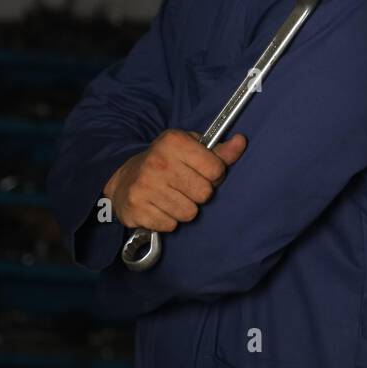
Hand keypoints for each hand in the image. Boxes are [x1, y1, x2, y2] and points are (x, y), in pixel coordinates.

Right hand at [103, 130, 246, 232]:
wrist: (124, 178)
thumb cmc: (165, 162)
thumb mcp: (191, 149)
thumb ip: (219, 151)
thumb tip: (241, 142)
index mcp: (174, 142)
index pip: (216, 170)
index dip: (213, 175)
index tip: (201, 172)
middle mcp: (159, 162)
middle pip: (204, 194)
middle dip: (199, 194)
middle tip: (185, 186)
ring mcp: (145, 186)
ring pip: (189, 213)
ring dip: (184, 209)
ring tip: (172, 196)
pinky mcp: (136, 208)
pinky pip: (170, 225)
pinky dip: (168, 220)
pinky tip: (159, 206)